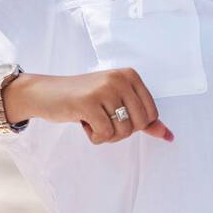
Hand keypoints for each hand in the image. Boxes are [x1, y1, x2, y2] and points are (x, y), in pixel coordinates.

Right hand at [16, 70, 173, 144]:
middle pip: (139, 124)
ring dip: (106, 134)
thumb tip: (168, 135)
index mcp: (130, 76)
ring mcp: (104, 89)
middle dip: (120, 131)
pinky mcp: (89, 103)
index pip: (151, 114)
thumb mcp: (115, 103)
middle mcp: (120, 79)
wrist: (44, 93)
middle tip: (101, 119)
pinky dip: (95, 136)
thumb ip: (142, 118)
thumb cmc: (82, 99)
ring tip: (91, 119)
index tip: (114, 114)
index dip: (133, 124)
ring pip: (122, 131)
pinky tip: (83, 123)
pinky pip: (105, 134)